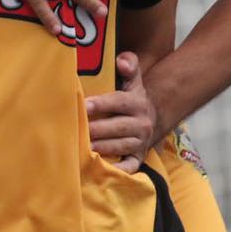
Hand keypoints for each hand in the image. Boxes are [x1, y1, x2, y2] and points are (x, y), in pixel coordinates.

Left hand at [85, 52, 155, 173]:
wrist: (153, 119)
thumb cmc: (132, 98)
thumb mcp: (133, 80)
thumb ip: (129, 65)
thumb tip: (121, 62)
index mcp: (137, 102)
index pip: (119, 102)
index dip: (101, 104)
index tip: (84, 106)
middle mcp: (142, 123)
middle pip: (117, 127)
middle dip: (97, 129)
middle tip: (77, 131)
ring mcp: (141, 142)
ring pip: (120, 146)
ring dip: (101, 148)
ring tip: (82, 149)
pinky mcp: (139, 157)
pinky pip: (130, 166)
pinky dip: (118, 170)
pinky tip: (100, 169)